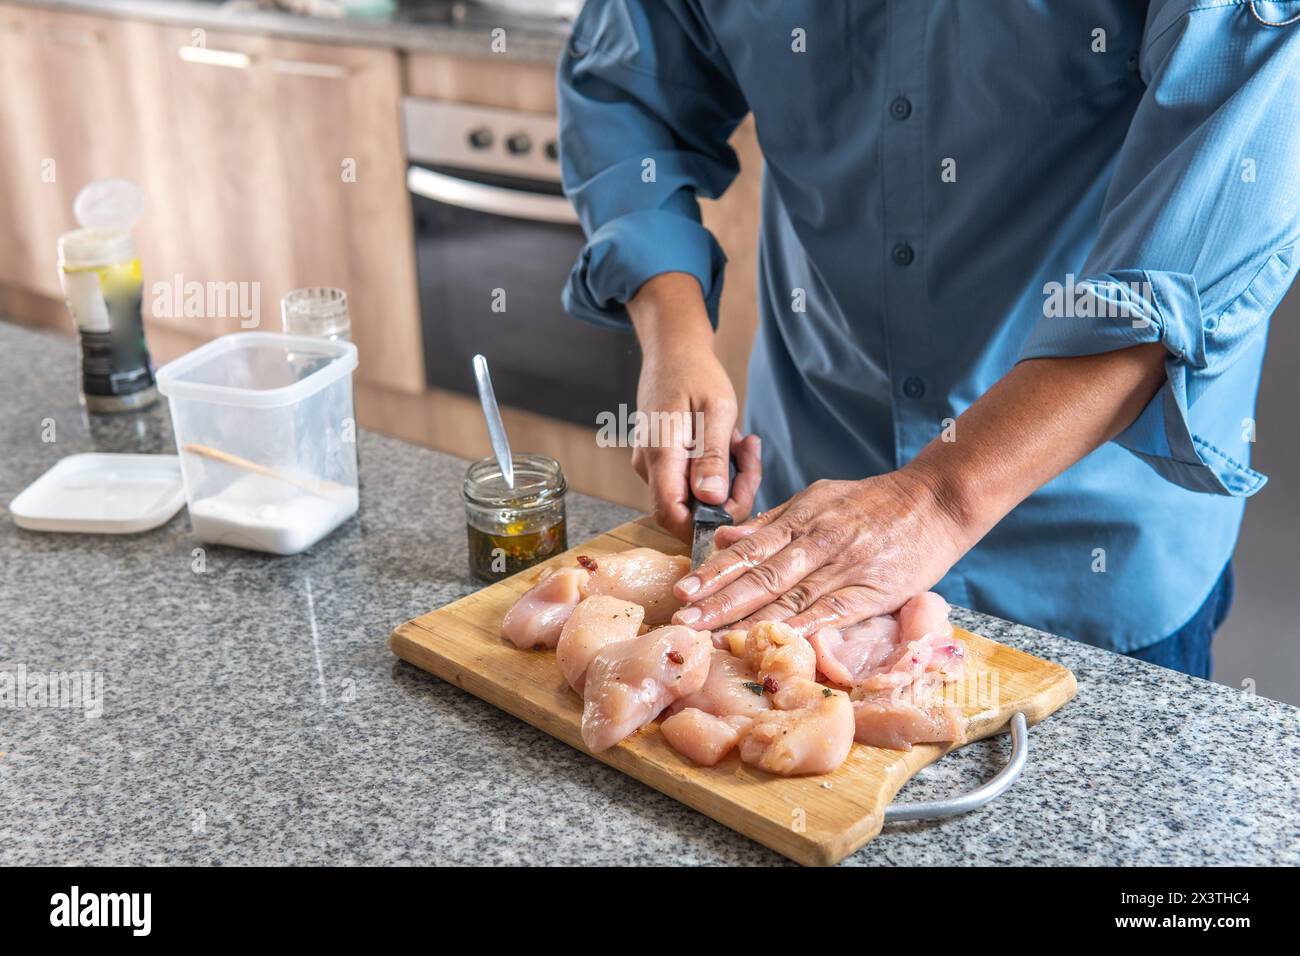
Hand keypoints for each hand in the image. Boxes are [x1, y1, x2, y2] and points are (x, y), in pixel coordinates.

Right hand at [626, 273, 761, 539]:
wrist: (673, 349)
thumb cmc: (696, 372)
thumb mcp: (717, 410)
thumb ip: (712, 456)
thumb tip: (711, 500)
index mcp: (661, 455)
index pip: (672, 517)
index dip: (706, 525)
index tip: (739, 502)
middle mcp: (650, 466)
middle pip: (689, 511)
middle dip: (729, 496)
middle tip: (752, 459)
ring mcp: (654, 465)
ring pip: (695, 496)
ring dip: (729, 478)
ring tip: (744, 442)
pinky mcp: (663, 461)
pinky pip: (693, 480)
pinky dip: (719, 467)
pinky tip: (731, 440)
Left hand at [670, 467, 969, 636]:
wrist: (938, 501)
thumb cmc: (875, 504)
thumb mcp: (819, 499)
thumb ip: (771, 523)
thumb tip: (725, 537)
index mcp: (802, 517)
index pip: (749, 548)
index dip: (715, 571)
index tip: (684, 590)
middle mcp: (817, 541)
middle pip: (761, 575)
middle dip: (719, 600)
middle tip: (683, 621)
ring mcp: (844, 567)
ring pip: (789, 597)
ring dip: (749, 619)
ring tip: (714, 637)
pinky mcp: (872, 590)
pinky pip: (830, 613)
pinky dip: (801, 629)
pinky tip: (774, 643)